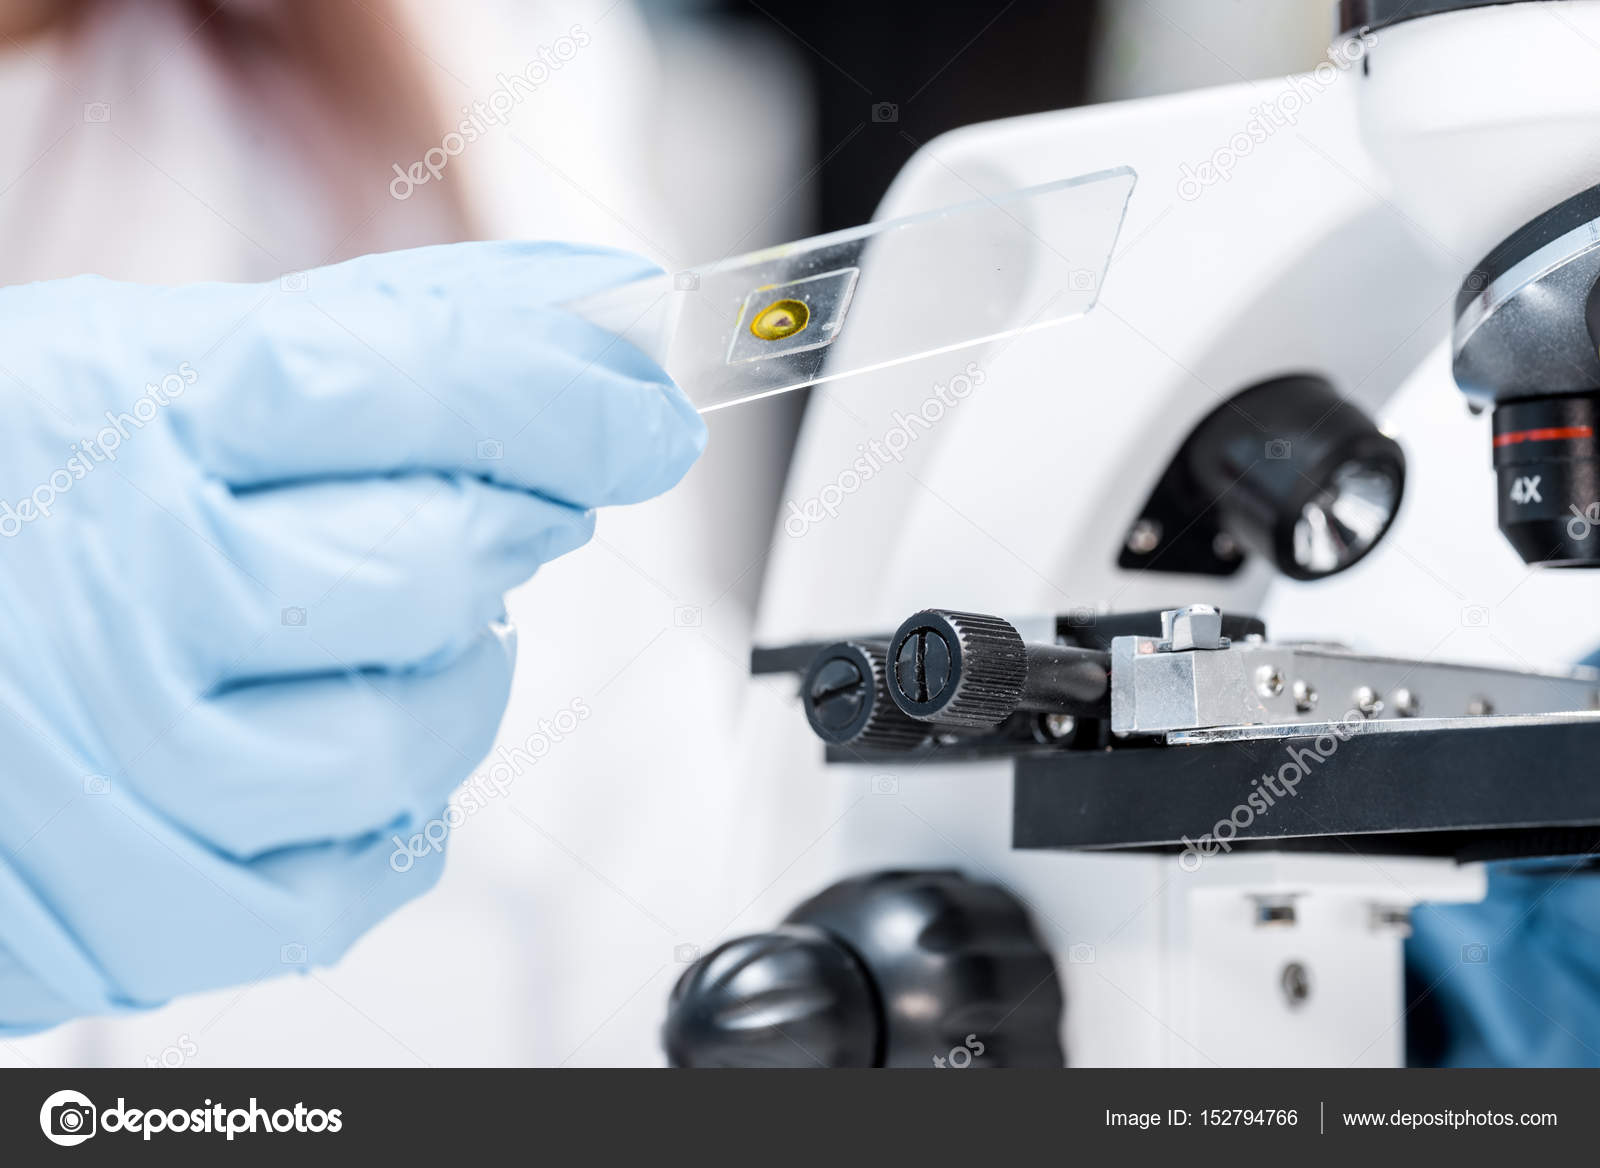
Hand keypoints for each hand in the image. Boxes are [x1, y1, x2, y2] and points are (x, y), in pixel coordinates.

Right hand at [0, 241, 703, 1029]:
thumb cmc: (6, 508)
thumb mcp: (149, 369)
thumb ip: (377, 336)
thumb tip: (590, 305)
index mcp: (135, 423)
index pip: (414, 383)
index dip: (562, 398)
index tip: (641, 417)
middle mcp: (131, 596)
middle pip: (436, 565)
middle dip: (506, 532)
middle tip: (500, 517)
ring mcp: (133, 765)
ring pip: (414, 734)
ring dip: (457, 681)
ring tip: (400, 637)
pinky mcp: (142, 906)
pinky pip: (360, 875)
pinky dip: (395, 812)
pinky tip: (349, 750)